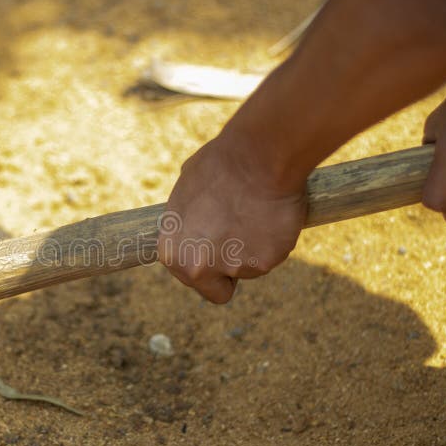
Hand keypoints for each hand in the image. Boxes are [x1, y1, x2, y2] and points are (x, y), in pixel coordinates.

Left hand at [157, 133, 306, 303]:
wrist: (257, 156)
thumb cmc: (219, 165)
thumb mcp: (186, 191)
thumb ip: (188, 222)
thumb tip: (194, 225)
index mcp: (172, 252)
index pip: (190, 278)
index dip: (206, 266)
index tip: (217, 250)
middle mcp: (196, 267)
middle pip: (217, 289)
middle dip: (228, 270)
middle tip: (240, 236)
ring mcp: (230, 267)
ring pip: (248, 270)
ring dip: (253, 249)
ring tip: (255, 212)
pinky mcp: (263, 263)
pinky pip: (272, 257)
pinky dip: (274, 241)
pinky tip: (270, 215)